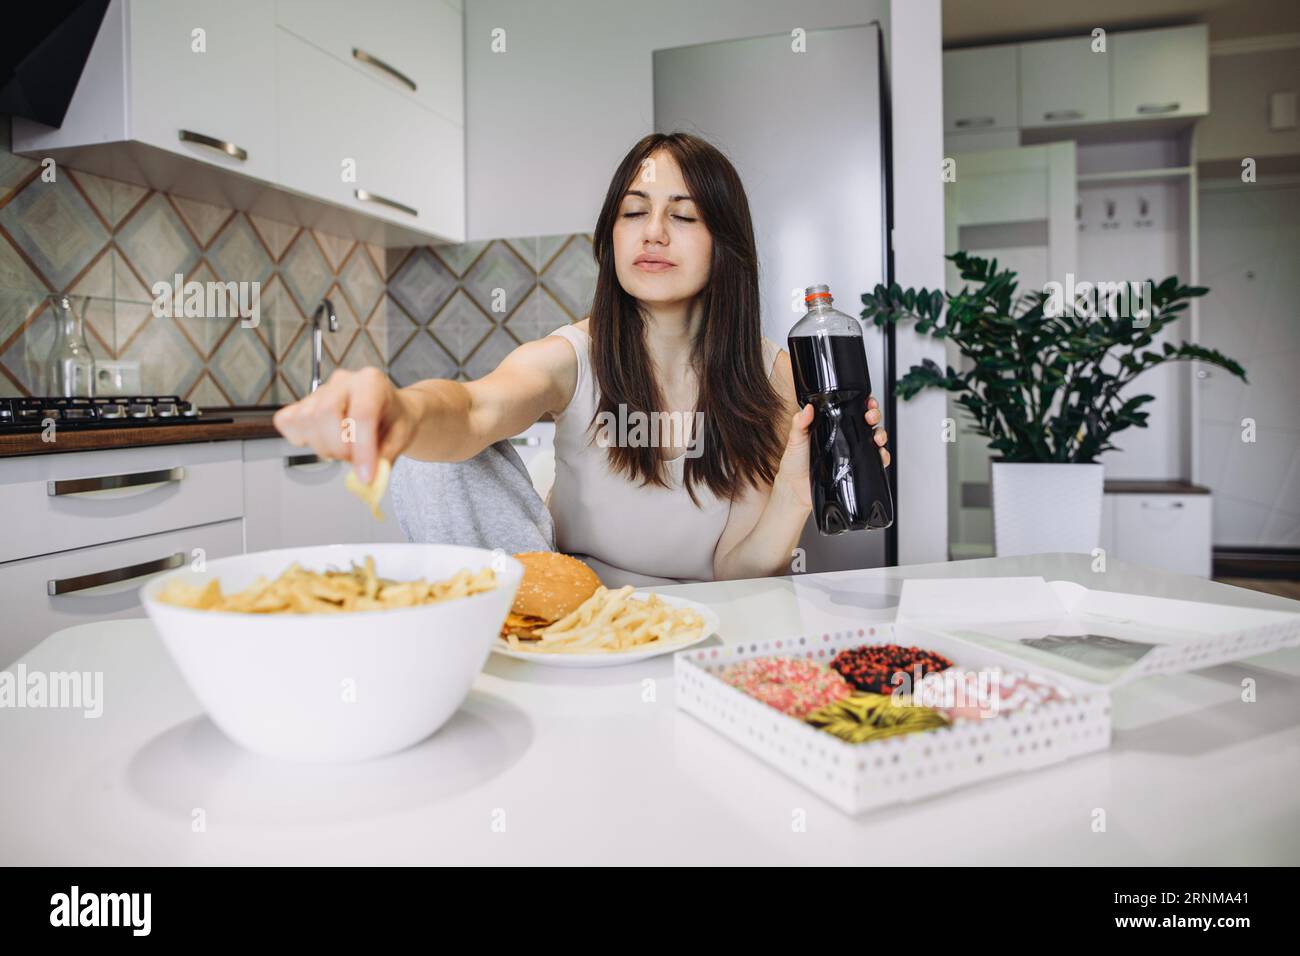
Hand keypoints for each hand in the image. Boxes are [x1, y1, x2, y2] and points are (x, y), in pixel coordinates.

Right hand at [272, 367, 417, 482]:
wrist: (389, 412)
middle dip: (338, 447)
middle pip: (325, 412)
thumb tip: (366, 480)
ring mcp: (320, 391)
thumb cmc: (394, 421)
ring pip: (305, 419)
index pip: (362, 414)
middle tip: (353, 460)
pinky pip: (287, 421)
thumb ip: (384, 460)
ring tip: (343, 451)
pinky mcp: (303, 403)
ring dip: (323, 446)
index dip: (362, 449)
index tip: (366, 476)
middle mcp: (343, 381)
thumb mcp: (401, 440)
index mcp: (372, 382)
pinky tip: (322, 441)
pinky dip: (300, 439)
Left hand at [775, 395, 891, 504]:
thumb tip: (807, 409)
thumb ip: (800, 424)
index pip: (853, 410)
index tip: (867, 402)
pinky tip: (880, 455)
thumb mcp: (796, 440)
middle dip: (874, 416)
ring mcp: (853, 453)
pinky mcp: (857, 470)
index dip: (864, 404)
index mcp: (834, 427)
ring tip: (876, 437)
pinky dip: (883, 457)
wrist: (797, 490)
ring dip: (881, 435)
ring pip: (875, 439)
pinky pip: (876, 462)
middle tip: (870, 417)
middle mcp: (846, 438)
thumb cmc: (796, 464)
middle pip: (867, 422)